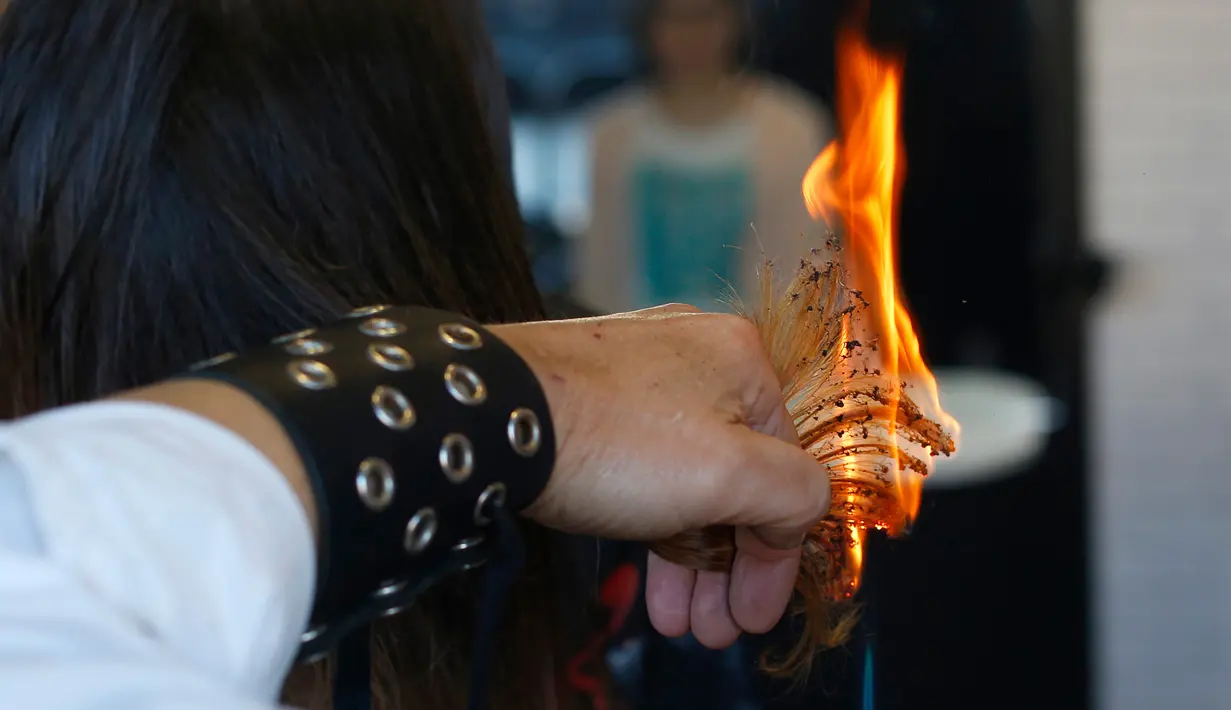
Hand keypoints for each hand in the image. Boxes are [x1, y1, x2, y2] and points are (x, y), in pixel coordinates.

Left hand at [491, 306, 830, 648]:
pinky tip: (644, 571)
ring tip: (676, 621)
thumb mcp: (730, 475)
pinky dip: (652, 520)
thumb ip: (794, 495)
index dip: (776, 554)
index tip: (754, 615)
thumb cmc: (615, 441)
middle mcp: (696, 356)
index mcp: (744, 360)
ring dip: (688, 557)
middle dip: (727, 567)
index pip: (786, 470)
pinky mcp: (591, 395)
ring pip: (685, 478)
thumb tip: (800, 514)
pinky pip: (642, 466)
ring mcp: (639, 374)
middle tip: (714, 629)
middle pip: (735, 479)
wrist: (489, 415)